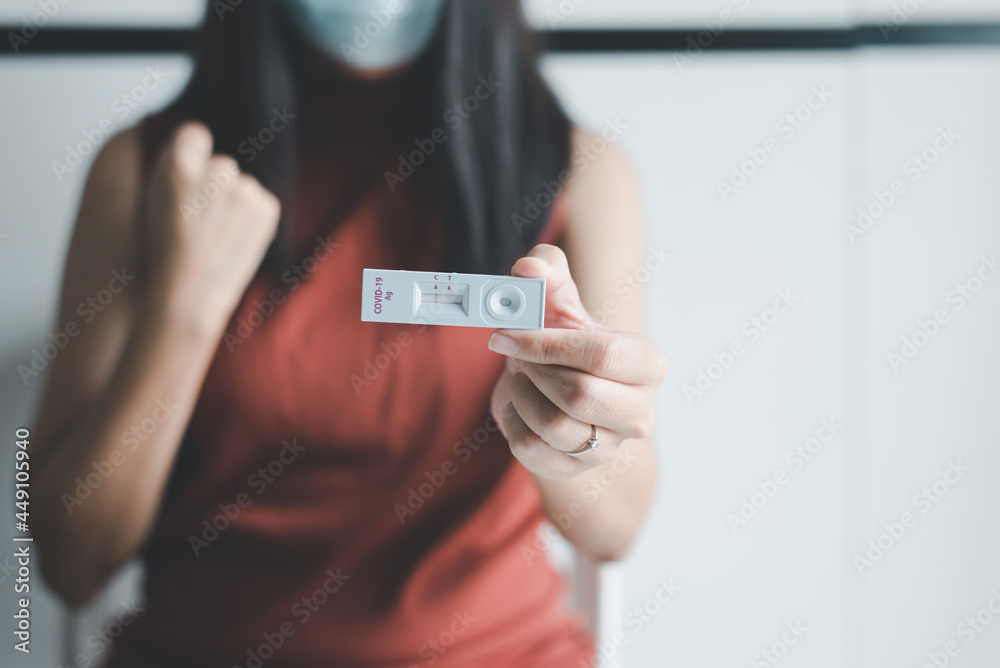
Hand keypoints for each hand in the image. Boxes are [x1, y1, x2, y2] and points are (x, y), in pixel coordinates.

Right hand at [145, 121, 280, 330]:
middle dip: (215, 184)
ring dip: (235, 202)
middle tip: (201, 220)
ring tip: (217, 235)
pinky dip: (253, 217)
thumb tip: (201, 140)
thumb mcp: (156, 198)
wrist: (190, 293)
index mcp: (178, 164)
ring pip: (242, 185)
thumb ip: (178, 165)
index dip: (193, 153)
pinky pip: (261, 202)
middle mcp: (216, 171)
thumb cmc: (166, 250)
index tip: (191, 174)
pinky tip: (235, 239)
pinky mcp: (267, 208)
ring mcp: (245, 190)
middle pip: (222, 163)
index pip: (194, 132)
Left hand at [488, 244, 667, 478]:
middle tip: (519, 357)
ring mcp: (609, 447)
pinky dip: (512, 420)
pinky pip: (531, 450)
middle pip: (580, 395)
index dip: (548, 344)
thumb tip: (529, 269)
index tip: (507, 333)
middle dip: (536, 371)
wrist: (554, 388)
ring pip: (554, 426)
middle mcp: (639, 412)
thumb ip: (546, 269)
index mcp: (646, 364)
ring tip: (523, 378)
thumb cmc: (562, 338)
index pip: (602, 354)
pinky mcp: (575, 470)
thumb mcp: (558, 298)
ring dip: (522, 395)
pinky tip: (520, 405)